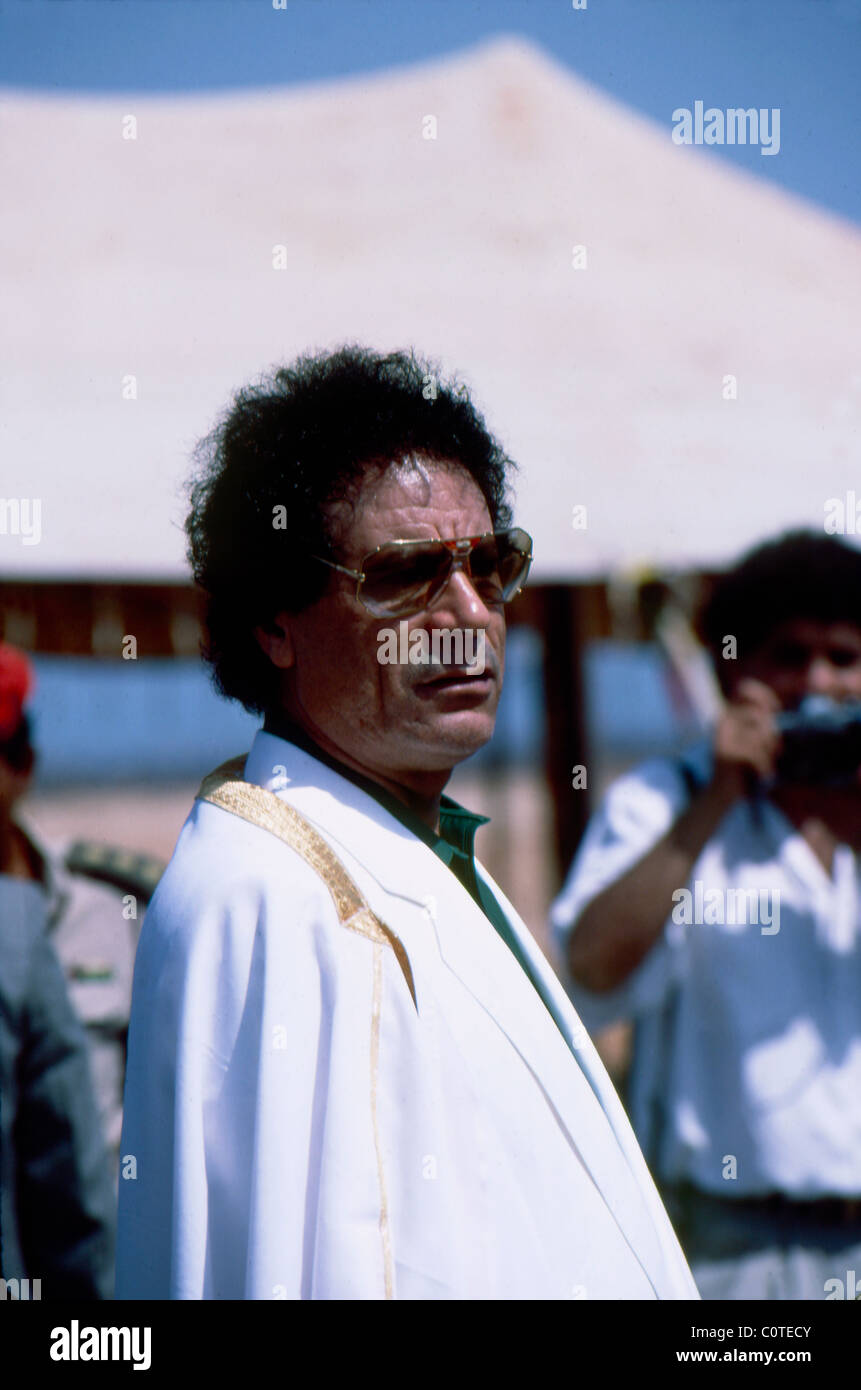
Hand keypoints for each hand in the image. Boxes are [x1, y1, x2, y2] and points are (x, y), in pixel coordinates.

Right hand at [711, 678, 780, 796]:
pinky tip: (760, 776)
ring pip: (761, 736)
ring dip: (768, 754)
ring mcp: (722, 737)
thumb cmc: (743, 766)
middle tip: (774, 751)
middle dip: (772, 736)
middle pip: (761, 716)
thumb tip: (776, 713)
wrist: (721, 795)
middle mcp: (721, 721)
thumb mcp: (753, 740)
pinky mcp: (725, 754)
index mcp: (727, 714)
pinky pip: (756, 754)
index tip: (775, 709)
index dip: (764, 696)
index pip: (745, 688)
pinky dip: (764, 767)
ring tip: (763, 766)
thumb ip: (762, 724)